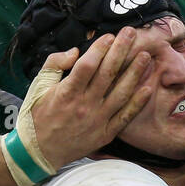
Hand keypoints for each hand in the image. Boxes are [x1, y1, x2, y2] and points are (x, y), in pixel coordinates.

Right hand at [29, 28, 154, 167]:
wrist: (38, 152)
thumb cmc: (37, 116)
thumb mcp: (38, 86)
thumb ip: (54, 64)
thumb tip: (75, 51)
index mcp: (66, 93)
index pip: (87, 66)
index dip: (100, 49)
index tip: (109, 36)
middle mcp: (84, 106)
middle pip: (107, 74)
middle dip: (121, 51)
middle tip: (132, 34)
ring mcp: (97, 121)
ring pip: (121, 93)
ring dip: (134, 73)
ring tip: (144, 56)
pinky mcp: (105, 134)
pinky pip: (125, 117)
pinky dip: (137, 103)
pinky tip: (147, 88)